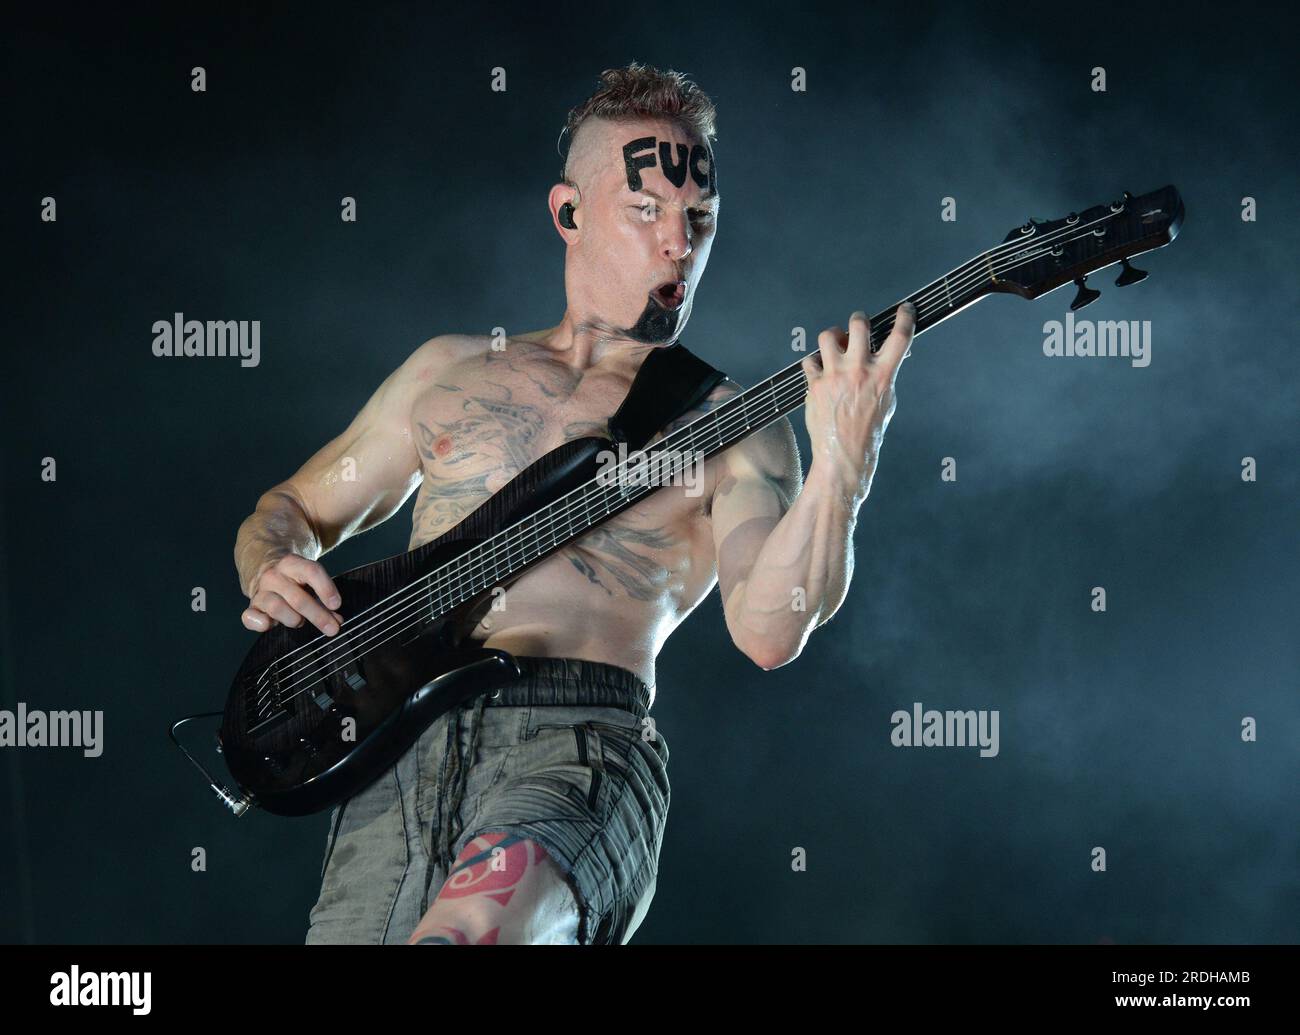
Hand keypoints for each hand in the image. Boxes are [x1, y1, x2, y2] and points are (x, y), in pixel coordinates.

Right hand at [242, 554, 343, 635]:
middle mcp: (274, 576)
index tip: (337, 605)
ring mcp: (260, 591)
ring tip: (301, 621)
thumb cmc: (294, 578)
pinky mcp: (252, 606)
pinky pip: (249, 616)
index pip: (311, 572)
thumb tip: (337, 620)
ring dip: (294, 619)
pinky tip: (268, 625)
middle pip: (297, 598)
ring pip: (276, 607)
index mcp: (292, 564)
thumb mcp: (309, 581)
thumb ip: (324, 599)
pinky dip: (258, 622)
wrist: (264, 566)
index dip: (326, 589)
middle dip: (318, 615)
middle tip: (332, 628)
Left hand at [801, 303, 915, 500]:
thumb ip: (886, 375)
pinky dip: (814, 363)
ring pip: (827, 336)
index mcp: (883, 376)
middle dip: (859, 319)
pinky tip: (820, 372)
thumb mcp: (887, 401)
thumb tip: (888, 357)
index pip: (900, 337)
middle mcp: (859, 371)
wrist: (843, 455)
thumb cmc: (868, 431)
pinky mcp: (815, 385)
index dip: (905, 317)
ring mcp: (834, 376)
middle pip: (858, 324)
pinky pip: (810, 360)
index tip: (905, 308)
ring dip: (832, 336)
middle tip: (858, 325)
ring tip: (835, 345)